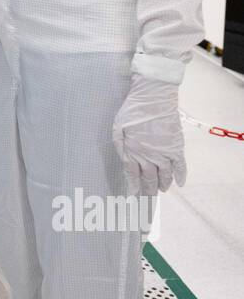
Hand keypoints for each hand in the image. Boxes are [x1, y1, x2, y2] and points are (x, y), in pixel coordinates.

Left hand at [112, 75, 185, 196]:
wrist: (154, 97)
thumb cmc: (133, 109)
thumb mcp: (117, 127)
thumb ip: (120, 146)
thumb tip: (124, 159)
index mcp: (132, 152)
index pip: (132, 176)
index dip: (133, 188)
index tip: (133, 197)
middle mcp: (149, 157)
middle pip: (148, 180)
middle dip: (147, 192)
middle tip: (147, 201)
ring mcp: (164, 154)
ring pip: (164, 176)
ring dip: (162, 185)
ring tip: (161, 191)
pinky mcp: (177, 147)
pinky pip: (180, 166)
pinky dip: (181, 176)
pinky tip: (180, 184)